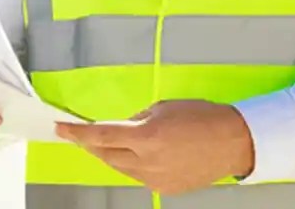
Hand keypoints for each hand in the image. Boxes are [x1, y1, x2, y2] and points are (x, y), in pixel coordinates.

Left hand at [55, 100, 254, 194]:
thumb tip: (121, 128)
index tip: (61, 128)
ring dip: (114, 154)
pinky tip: (144, 154)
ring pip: (120, 168)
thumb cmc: (203, 118)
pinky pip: (139, 176)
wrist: (234, 142)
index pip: (100, 136)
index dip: (76, 133)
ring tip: (119, 141)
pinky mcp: (165, 188)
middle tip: (82, 135)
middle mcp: (147, 161)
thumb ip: (137, 119)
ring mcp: (155, 179)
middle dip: (91, 145)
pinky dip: (134, 164)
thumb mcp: (163, 107)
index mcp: (146, 136)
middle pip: (105, 155)